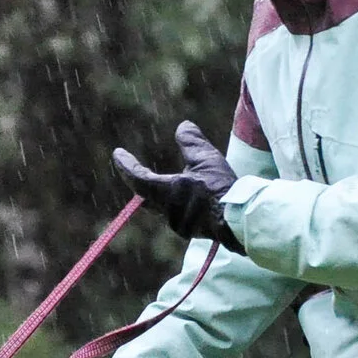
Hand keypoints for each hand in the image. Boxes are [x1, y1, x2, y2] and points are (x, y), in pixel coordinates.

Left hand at [113, 120, 242, 252]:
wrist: (240, 218)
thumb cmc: (221, 188)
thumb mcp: (206, 158)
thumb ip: (191, 142)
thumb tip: (183, 126)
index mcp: (166, 192)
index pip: (136, 177)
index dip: (126, 165)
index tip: (117, 153)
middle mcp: (167, 211)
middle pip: (146, 196)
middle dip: (140, 182)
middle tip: (135, 171)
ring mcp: (179, 225)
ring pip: (164, 206)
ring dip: (165, 194)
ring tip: (176, 182)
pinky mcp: (192, 232)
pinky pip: (178, 216)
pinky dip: (180, 204)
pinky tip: (193, 199)